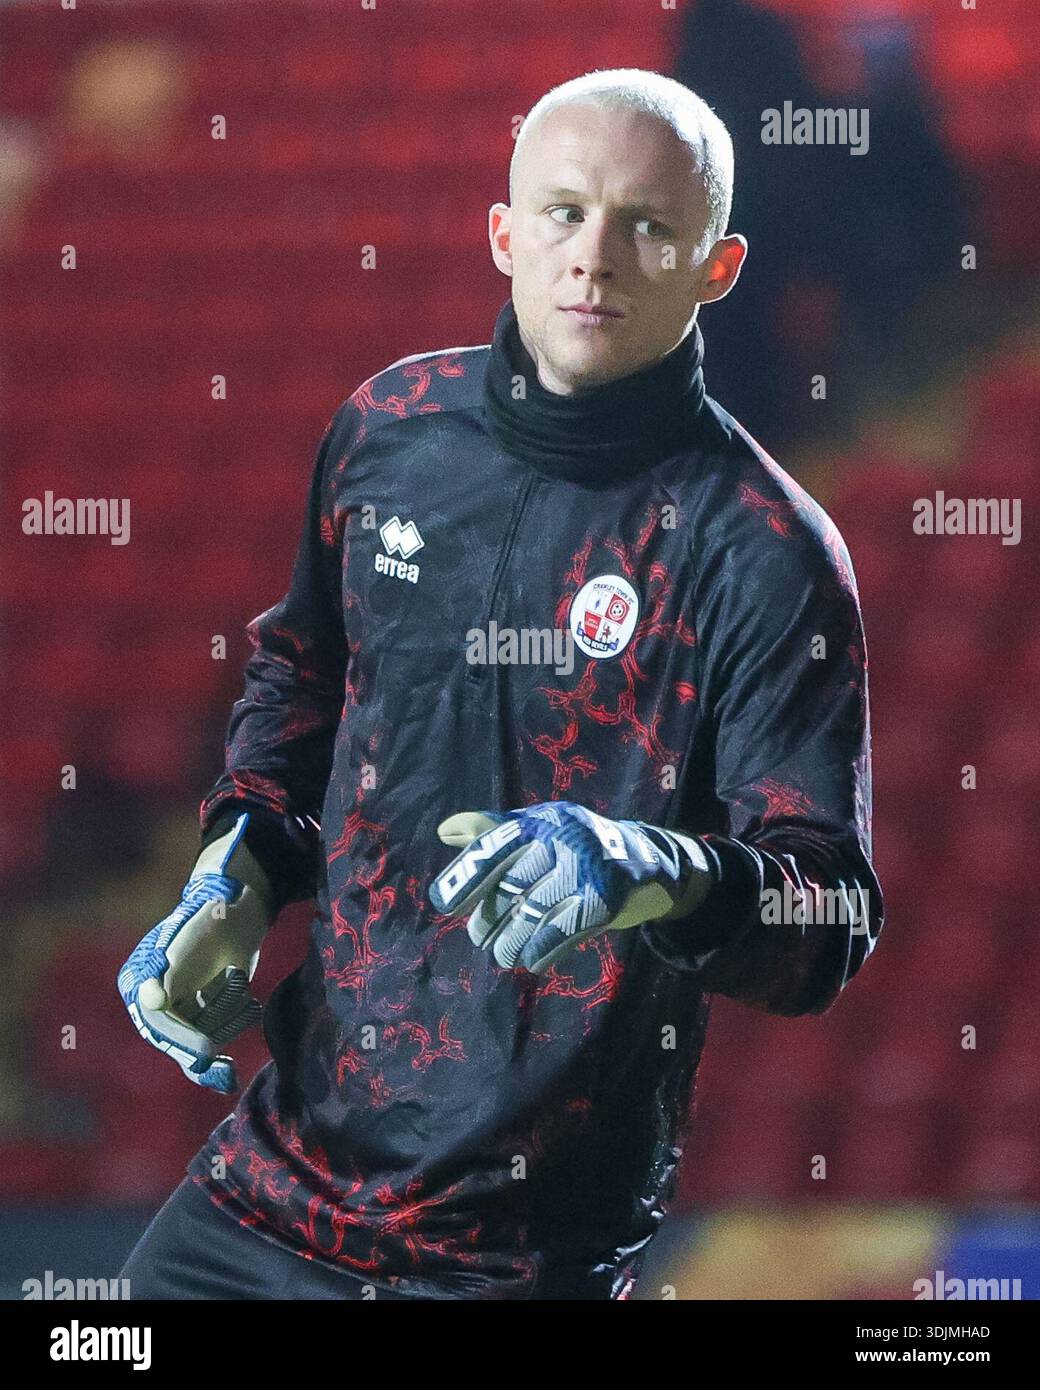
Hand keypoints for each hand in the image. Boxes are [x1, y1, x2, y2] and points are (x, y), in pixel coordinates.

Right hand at [117, 814, 274, 1092]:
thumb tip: (152, 1001)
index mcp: (139, 980)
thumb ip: (171, 970)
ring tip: (238, 978)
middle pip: (178, 1039)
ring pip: (202, 1041)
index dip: (181, 1038)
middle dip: (209, 1033)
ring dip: (227, 1017)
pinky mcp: (202, 1019)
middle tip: (227, 1051)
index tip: (207, 1052)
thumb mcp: (191, 938)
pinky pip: (211, 1046)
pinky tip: (230, 1075)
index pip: (156, 1020)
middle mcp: (153, 1002)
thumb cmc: (210, 918)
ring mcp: (179, 1013)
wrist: (235, 915)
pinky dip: (220, 1060)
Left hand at [428, 801, 713, 973]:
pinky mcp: (609, 896)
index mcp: (541, 820)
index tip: (446, 905)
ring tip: (504, 954)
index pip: (495, 846)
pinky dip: (543, 951)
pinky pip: (564, 930)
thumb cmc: (577, 847)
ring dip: (512, 942)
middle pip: (512, 886)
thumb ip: (493, 832)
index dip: (467, 876)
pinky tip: (533, 962)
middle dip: (490, 918)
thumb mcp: (539, 831)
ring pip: (534, 913)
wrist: (647, 859)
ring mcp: (588, 866)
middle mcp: (564, 837)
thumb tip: (445, 830)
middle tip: (481, 937)